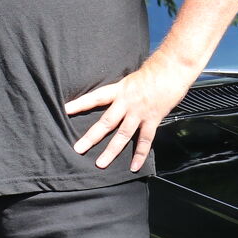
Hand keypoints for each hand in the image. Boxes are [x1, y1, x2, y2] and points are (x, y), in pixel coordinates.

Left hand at [63, 59, 194, 169]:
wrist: (172, 69)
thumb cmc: (154, 71)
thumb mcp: (131, 79)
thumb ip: (122, 92)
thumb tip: (114, 102)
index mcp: (119, 90)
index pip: (95, 97)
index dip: (80, 103)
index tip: (65, 110)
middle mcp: (127, 102)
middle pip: (106, 122)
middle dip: (91, 136)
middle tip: (78, 149)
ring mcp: (140, 113)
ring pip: (123, 135)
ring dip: (111, 151)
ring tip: (100, 164)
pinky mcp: (153, 119)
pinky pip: (145, 140)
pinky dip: (139, 155)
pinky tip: (134, 167)